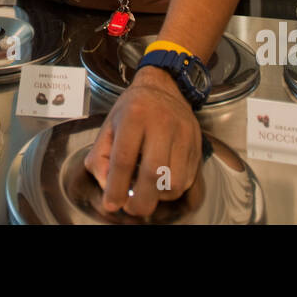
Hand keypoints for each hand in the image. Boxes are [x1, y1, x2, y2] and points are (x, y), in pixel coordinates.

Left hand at [83, 66, 201, 216]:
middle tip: (131, 208)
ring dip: (158, 197)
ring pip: (175, 181)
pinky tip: (161, 183)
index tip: (111, 204)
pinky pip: (187, 179)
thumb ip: (100, 157)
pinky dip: (172, 189)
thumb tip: (107, 187)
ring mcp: (183, 134)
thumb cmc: (133, 108)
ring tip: (147, 192)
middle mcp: (161, 123)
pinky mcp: (197, 144)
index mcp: (134, 115)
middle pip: (154, 173)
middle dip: (141, 201)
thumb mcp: (109, 126)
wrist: (164, 87)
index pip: (124, 159)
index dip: (116, 188)